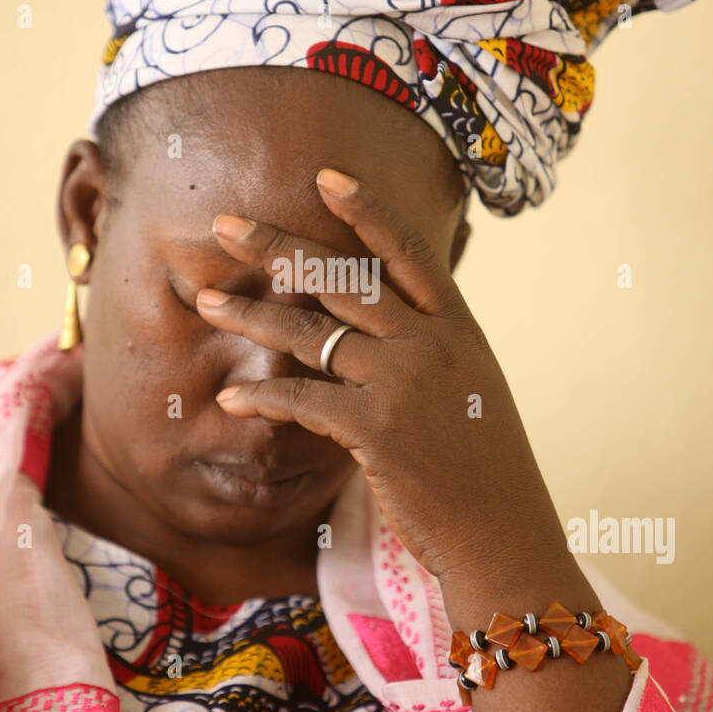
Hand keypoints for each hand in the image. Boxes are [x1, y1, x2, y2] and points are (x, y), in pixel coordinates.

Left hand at [196, 168, 567, 583]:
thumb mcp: (475, 390)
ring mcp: (403, 383)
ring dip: (252, 315)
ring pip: (311, 333)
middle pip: (343, 278)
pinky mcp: (375, 429)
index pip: (408, 250)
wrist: (504, 535)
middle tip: (226, 222)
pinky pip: (302, 400)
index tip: (326, 176)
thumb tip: (390, 328)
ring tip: (208, 300)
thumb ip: (435, 350)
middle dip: (278, 245)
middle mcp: (431, 343)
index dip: (365, 211)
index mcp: (459, 328)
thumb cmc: (487, 471)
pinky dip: (262, 399)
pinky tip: (232, 400)